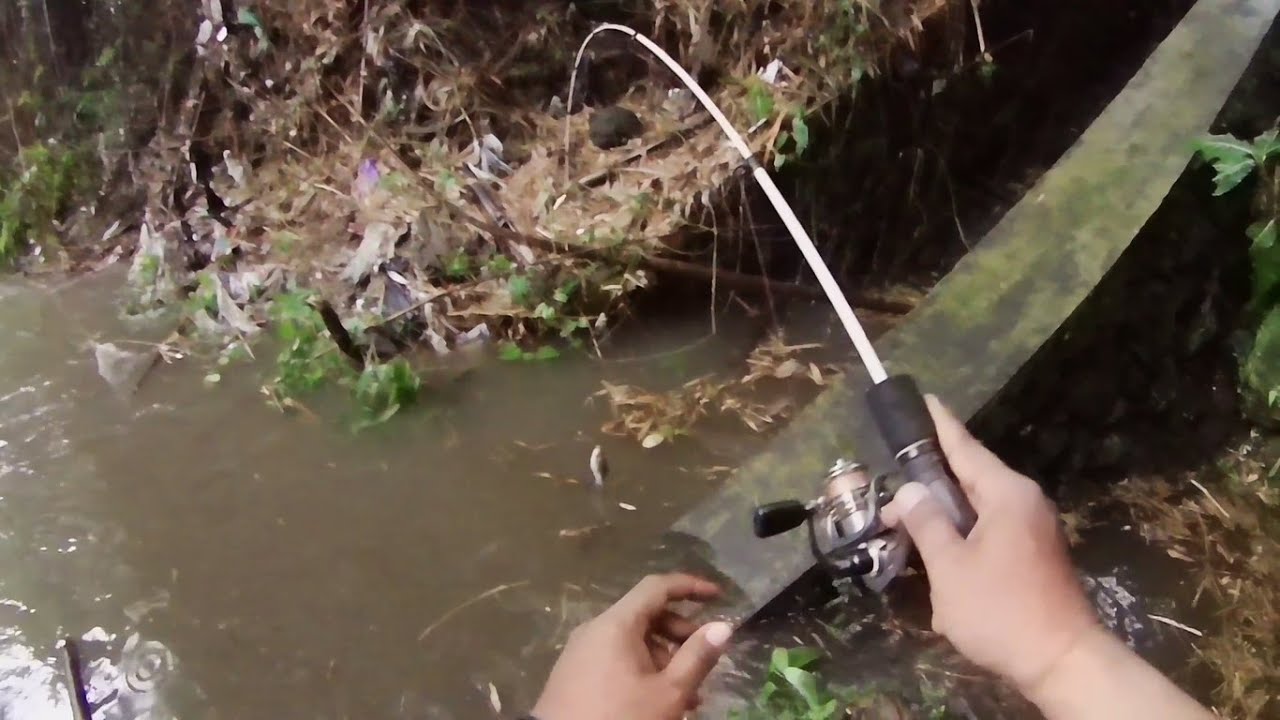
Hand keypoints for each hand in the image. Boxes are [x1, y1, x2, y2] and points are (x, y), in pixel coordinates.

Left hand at [531, 574, 733, 719]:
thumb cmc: (621, 718)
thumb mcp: (668, 692)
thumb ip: (697, 657)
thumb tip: (723, 627)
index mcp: (616, 624)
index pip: (657, 587)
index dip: (690, 586)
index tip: (719, 596)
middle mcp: (594, 629)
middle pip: (645, 615)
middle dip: (680, 633)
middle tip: (704, 658)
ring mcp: (580, 651)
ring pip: (631, 641)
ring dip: (663, 659)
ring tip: (688, 694)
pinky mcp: (574, 673)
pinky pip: (615, 658)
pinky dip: (641, 669)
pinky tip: (657, 700)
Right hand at [882, 397, 1097, 693]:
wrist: (1061, 661)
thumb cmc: (1001, 610)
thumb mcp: (950, 567)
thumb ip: (927, 523)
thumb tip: (909, 490)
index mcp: (1006, 495)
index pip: (966, 449)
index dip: (941, 426)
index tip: (925, 399)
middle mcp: (1023, 504)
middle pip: (970, 478)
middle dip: (930, 480)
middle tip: (892, 476)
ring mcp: (1032, 531)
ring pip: (977, 510)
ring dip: (943, 516)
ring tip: (905, 519)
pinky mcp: (1032, 557)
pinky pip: (989, 532)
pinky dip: (961, 537)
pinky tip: (937, 555)